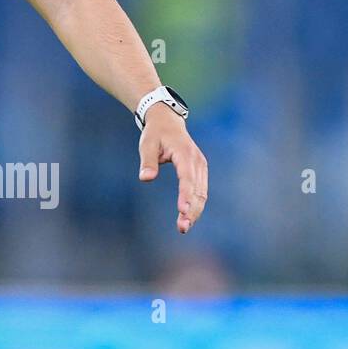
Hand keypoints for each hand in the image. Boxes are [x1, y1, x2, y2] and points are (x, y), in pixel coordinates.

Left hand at [138, 106, 207, 234]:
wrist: (167, 121)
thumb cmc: (155, 133)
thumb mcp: (147, 143)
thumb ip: (147, 161)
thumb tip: (145, 178)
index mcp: (185, 154)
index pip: (187, 178)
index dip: (185, 195)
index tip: (182, 210)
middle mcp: (197, 162)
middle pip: (198, 190)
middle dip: (191, 210)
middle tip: (182, 227)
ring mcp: (201, 167)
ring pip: (202, 193)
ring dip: (195, 211)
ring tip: (183, 227)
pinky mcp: (200, 171)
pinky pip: (200, 191)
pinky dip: (196, 204)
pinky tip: (188, 217)